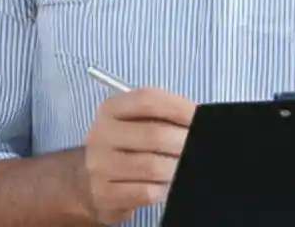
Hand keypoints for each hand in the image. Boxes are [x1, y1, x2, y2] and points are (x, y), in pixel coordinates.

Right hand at [78, 87, 196, 224]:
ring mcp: (100, 165)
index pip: (148, 100)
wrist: (92, 182)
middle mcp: (101, 134)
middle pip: (155, 134)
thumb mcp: (137, 123)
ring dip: (177, 168)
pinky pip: (146, 192)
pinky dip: (164, 189)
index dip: (179, 108)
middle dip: (185, 141)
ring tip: (187, 167)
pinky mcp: (104, 194)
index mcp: (111, 108)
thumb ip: (164, 116)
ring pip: (152, 166)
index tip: (202, 118)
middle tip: (201, 147)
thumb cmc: (127, 147)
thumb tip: (202, 119)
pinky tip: (169, 186)